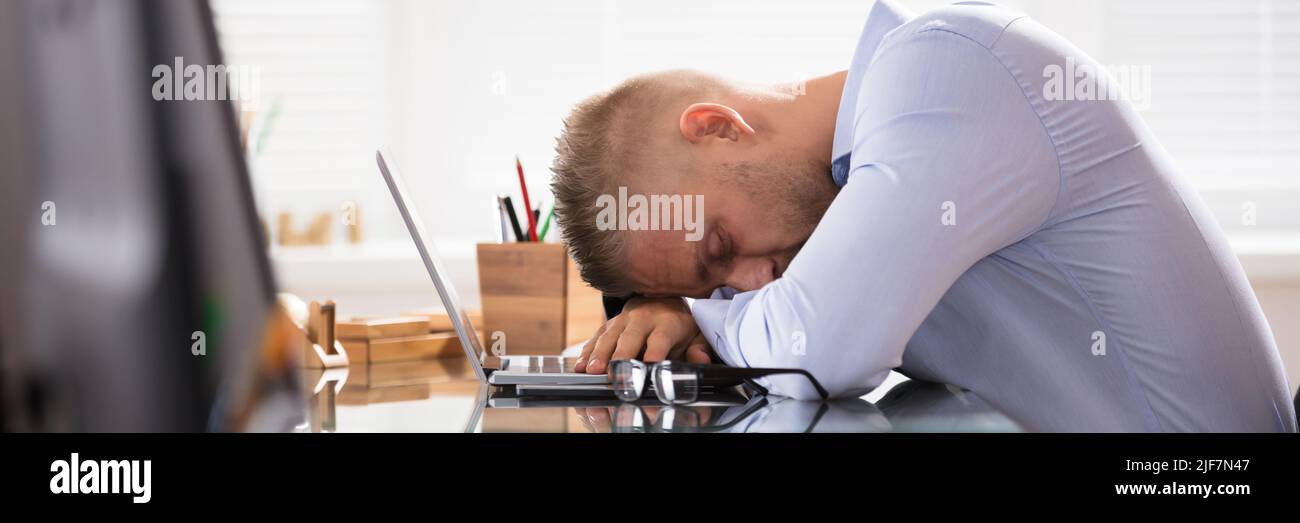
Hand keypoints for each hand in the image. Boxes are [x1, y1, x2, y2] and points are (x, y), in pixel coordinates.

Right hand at [573, 297, 712, 373]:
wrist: (661, 298)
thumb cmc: (679, 324)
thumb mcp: (696, 334)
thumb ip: (699, 350)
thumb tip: (702, 361)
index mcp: (666, 323)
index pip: (660, 338)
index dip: (655, 351)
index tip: (651, 364)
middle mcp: (642, 319)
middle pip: (630, 338)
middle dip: (620, 357)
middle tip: (613, 375)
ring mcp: (623, 320)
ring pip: (609, 337)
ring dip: (599, 355)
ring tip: (592, 371)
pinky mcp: (609, 324)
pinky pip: (596, 337)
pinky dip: (587, 352)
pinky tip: (580, 366)